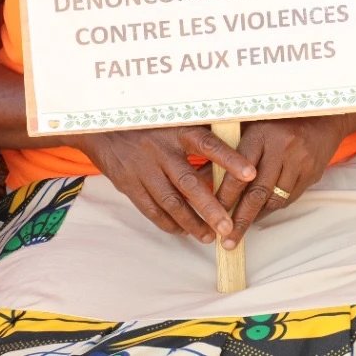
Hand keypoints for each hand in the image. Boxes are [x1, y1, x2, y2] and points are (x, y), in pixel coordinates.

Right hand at [76, 126, 255, 242]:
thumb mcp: (176, 119)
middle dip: (210, 208)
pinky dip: (167, 223)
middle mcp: (162, 151)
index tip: (251, 174)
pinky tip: (182, 231)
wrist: (104, 128)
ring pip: (170, 202)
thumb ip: (202, 132)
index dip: (230, 159)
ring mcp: (144, 169)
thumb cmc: (151, 124)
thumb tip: (237, 140)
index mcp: (179, 131)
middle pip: (189, 183)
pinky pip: (151, 209)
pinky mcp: (129, 184)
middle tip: (226, 227)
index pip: (209, 145)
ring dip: (190, 222)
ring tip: (208, 236)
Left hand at [213, 115, 346, 245]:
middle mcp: (282, 147)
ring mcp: (300, 161)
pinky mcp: (312, 172)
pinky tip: (261, 214)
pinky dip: (273, 209)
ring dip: (256, 217)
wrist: (323, 117)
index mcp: (261, 134)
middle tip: (227, 241)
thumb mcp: (249, 128)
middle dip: (240, 220)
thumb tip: (198, 179)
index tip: (212, 217)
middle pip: (257, 192)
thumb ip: (225, 152)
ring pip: (274, 199)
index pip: (239, 172)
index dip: (224, 198)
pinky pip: (289, 198)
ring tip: (240, 231)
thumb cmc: (277, 122)